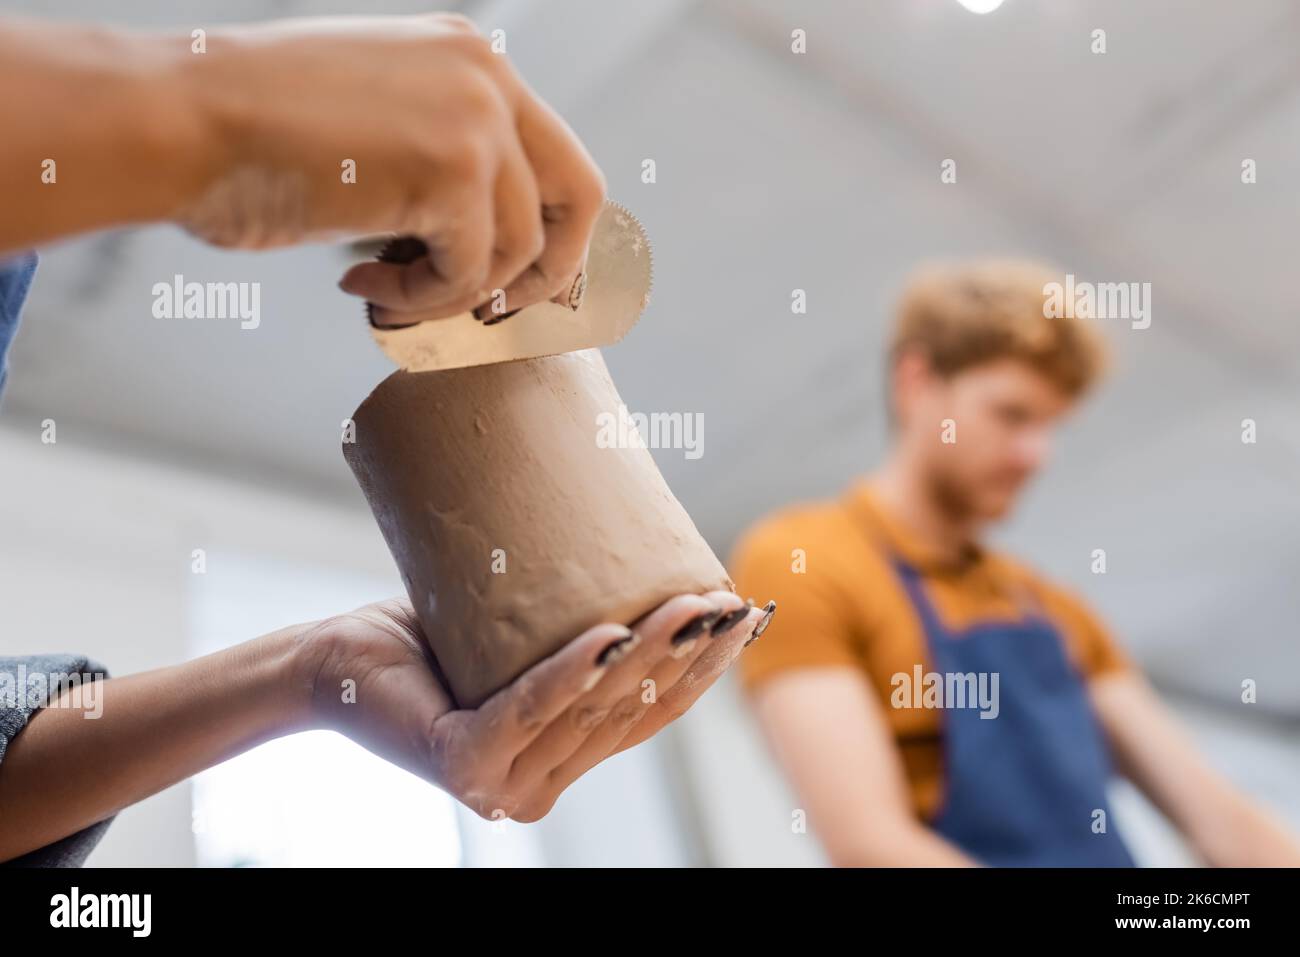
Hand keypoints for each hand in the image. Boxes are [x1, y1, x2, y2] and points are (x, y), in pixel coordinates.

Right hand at [176, 13, 604, 323]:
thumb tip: (494, 247)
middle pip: (581, 197)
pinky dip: (422, 302)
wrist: (180, 123)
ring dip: (454, 296)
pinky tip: (361, 285)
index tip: (502, 282)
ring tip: (384, 295)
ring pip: (520, 251)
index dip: (543, 234)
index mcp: (471, 61)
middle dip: (547, 272)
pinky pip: (472, 274)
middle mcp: (487, 77)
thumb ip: (443, 163)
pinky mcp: (453, 169)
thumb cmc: (252, 137)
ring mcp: (476, 119)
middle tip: (493, 314)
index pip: (555, 158)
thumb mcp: (375, 130)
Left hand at [298, 591, 771, 820]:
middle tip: (731, 603)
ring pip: (592, 711)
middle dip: (691, 658)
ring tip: (691, 605)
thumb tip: (643, 548)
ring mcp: (501, 781)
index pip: (648, 716)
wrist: (332, 660)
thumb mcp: (520, 636)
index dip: (703, 672)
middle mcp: (539, 783)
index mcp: (561, 758)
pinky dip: (570, 672)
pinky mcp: (461, 762)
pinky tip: (608, 635)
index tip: (745, 616)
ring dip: (648, 653)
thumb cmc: (427, 640)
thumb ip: (576, 629)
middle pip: (631, 715)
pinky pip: (527, 708)